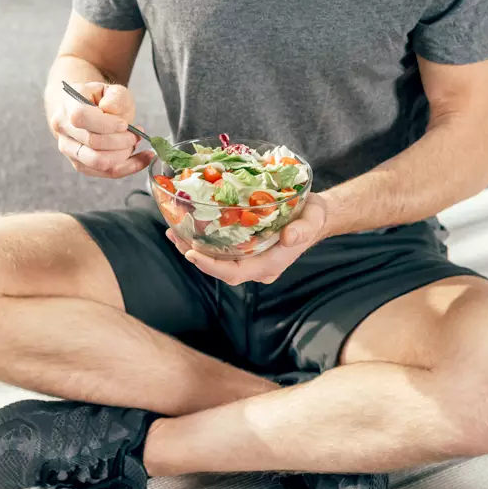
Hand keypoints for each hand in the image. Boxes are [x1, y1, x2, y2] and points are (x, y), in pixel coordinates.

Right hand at [49, 82, 155, 177]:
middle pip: (92, 142)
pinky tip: (141, 158)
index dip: (106, 124)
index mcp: (68, 105)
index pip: (80, 117)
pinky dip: (128, 167)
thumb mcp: (114, 90)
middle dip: (121, 140)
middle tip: (136, 134)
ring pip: (99, 162)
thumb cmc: (102, 100)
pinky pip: (106, 172)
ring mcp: (69, 149)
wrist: (88, 112)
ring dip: (124, 155)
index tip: (125, 124)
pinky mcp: (80, 165)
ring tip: (134, 143)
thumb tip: (111, 109)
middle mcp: (63, 128)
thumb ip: (116, 96)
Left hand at [165, 194, 330, 284]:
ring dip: (193, 247)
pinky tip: (187, 225)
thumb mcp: (313, 220)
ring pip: (216, 258)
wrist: (313, 215)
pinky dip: (203, 238)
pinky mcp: (244, 245)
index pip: (234, 272)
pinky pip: (219, 247)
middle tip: (175, 236)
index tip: (192, 254)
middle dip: (195, 256)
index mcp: (268, 264)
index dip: (211, 267)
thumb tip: (289, 238)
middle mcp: (255, 264)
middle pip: (219, 267)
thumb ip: (303, 230)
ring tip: (174, 231)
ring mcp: (249, 256)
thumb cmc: (313, 218)